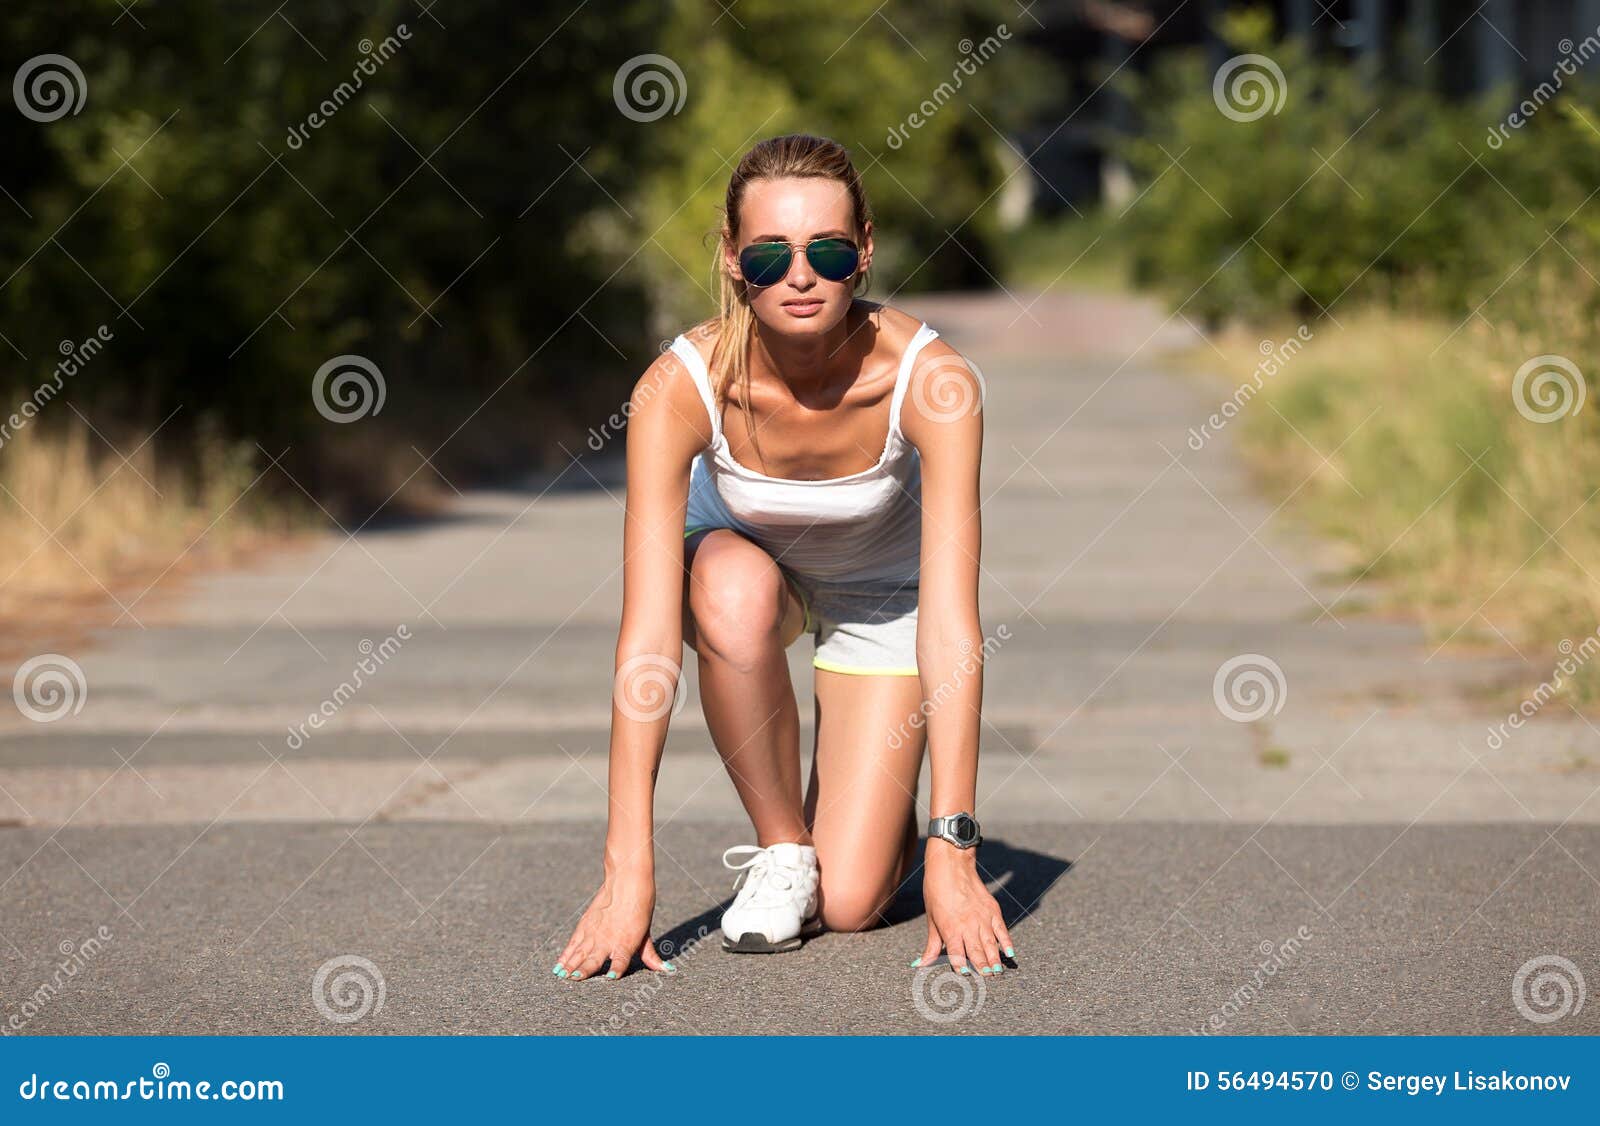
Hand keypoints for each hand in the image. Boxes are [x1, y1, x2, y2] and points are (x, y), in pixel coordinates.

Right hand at [555, 867, 667, 980]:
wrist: (627, 880)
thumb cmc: (641, 907)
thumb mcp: (646, 932)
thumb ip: (649, 954)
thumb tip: (666, 969)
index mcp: (625, 943)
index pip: (620, 961)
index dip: (615, 970)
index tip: (610, 978)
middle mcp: (608, 940)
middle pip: (594, 959)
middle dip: (584, 970)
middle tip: (574, 979)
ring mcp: (594, 933)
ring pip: (579, 953)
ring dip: (571, 965)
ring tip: (563, 976)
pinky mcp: (584, 925)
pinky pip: (573, 944)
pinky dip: (566, 955)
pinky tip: (559, 966)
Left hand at [916, 841, 1013, 974]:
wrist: (952, 865)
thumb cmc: (937, 892)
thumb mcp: (932, 919)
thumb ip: (932, 945)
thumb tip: (919, 964)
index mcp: (950, 927)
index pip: (957, 952)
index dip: (961, 965)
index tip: (966, 975)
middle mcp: (967, 924)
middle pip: (976, 950)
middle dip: (982, 966)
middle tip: (988, 978)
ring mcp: (982, 917)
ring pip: (991, 943)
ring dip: (995, 958)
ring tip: (998, 972)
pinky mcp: (993, 909)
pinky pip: (1002, 929)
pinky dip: (1007, 941)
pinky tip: (1010, 953)